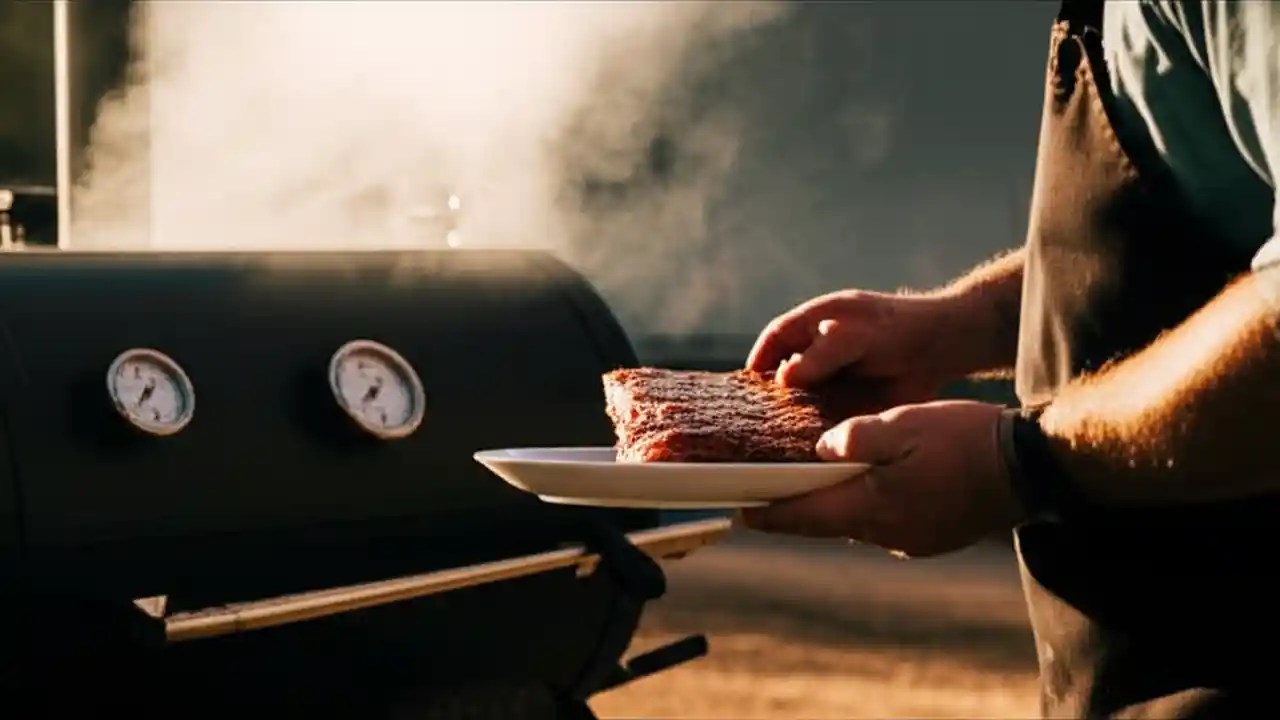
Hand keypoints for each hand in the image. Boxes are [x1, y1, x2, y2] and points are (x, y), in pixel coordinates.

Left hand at [740, 400, 1022, 557]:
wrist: (1034, 467)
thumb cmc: (967, 440)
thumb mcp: (903, 423)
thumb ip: (853, 437)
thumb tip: (821, 449)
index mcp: (873, 507)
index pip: (806, 516)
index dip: (771, 513)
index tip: (741, 512)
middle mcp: (888, 534)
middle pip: (829, 521)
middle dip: (800, 507)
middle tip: (769, 494)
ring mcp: (914, 540)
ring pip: (859, 521)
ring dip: (837, 502)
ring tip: (817, 481)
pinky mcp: (933, 537)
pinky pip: (887, 522)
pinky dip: (870, 504)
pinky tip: (871, 483)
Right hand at [746, 290, 968, 416]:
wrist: (941, 347)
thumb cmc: (897, 329)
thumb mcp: (857, 336)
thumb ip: (821, 354)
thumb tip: (783, 379)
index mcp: (815, 322)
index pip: (775, 338)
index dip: (759, 359)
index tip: (747, 384)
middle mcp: (819, 349)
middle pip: (782, 370)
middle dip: (770, 392)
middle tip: (757, 415)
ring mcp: (833, 375)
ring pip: (801, 396)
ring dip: (791, 414)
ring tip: (777, 434)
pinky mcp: (849, 399)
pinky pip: (823, 415)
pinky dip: (814, 428)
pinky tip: (808, 442)